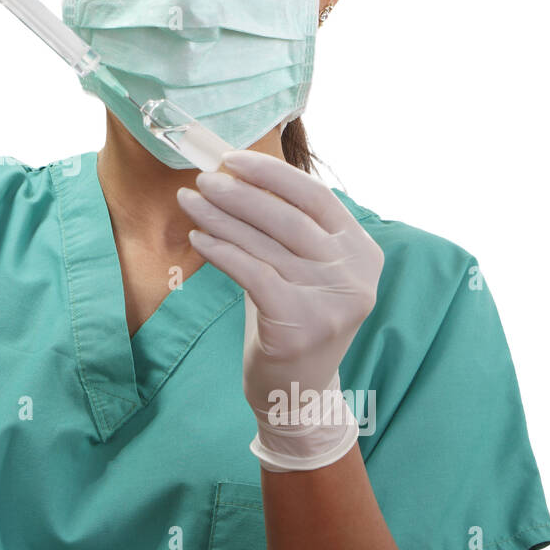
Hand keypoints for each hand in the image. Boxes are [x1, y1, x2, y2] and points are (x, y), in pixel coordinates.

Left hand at [175, 149, 383, 470]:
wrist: (296, 391)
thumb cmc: (292, 317)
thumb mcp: (302, 268)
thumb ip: (284, 227)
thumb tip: (233, 174)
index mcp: (361, 252)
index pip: (316, 197)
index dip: (273, 174)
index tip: (232, 158)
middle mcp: (354, 275)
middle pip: (288, 218)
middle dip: (239, 193)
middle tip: (202, 179)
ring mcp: (330, 301)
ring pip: (264, 244)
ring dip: (219, 217)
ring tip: (189, 201)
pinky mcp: (300, 324)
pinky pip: (251, 273)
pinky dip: (220, 251)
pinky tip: (197, 238)